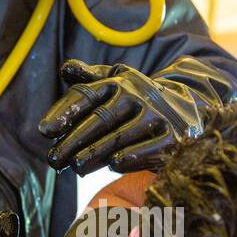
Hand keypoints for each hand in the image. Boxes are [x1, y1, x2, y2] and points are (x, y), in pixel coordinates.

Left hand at [39, 57, 232, 174]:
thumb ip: (91, 80)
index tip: (44, 131)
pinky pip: (150, 149)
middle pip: (101, 119)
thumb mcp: (119, 84)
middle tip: (53, 160)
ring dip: (96, 153)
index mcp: (121, 83)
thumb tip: (65, 69)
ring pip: (121, 137)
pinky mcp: (174, 138)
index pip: (88, 96)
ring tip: (76, 166)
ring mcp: (158, 117)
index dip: (65, 112)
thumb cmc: (141, 102)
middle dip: (73, 140)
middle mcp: (139, 96)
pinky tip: (114, 164)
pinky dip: (132, 157)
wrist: (191, 110)